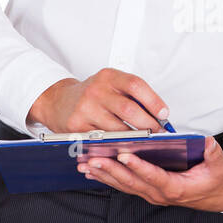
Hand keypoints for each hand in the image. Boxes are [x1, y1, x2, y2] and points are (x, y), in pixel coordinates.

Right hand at [26, 70, 168, 133]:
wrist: (59, 101)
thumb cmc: (92, 94)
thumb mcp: (111, 84)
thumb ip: (133, 94)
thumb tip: (160, 114)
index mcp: (108, 76)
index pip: (135, 85)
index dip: (153, 101)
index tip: (164, 114)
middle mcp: (96, 90)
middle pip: (129, 109)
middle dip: (148, 124)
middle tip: (156, 132)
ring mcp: (85, 108)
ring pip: (118, 129)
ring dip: (135, 138)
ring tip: (144, 141)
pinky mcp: (77, 127)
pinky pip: (103, 140)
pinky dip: (117, 145)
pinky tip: (125, 146)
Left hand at [78, 134, 222, 212]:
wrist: (216, 195)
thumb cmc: (215, 178)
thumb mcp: (220, 165)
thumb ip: (213, 154)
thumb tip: (205, 142)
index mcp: (176, 187)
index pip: (154, 177)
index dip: (139, 167)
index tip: (123, 156)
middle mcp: (159, 193)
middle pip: (131, 182)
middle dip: (111, 170)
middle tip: (92, 159)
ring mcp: (151, 193)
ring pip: (123, 184)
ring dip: (103, 174)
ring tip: (85, 164)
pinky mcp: (146, 190)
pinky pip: (123, 184)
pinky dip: (106, 177)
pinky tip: (92, 170)